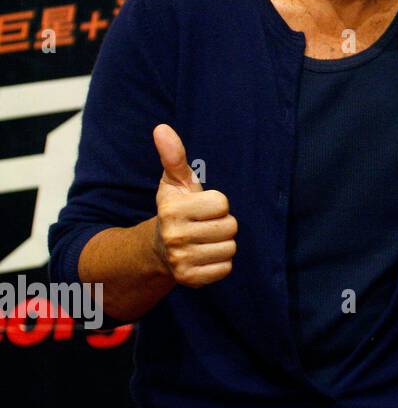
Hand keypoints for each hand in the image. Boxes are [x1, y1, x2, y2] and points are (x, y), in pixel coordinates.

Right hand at [151, 124, 236, 287]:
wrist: (158, 249)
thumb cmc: (175, 209)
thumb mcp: (174, 183)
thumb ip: (173, 156)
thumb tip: (162, 128)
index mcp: (172, 211)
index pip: (222, 203)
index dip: (217, 203)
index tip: (203, 207)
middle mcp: (174, 237)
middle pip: (230, 226)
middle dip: (223, 223)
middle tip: (205, 225)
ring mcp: (181, 261)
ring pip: (230, 247)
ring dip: (223, 243)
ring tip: (205, 240)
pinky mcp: (191, 279)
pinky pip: (226, 268)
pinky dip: (220, 263)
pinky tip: (205, 255)